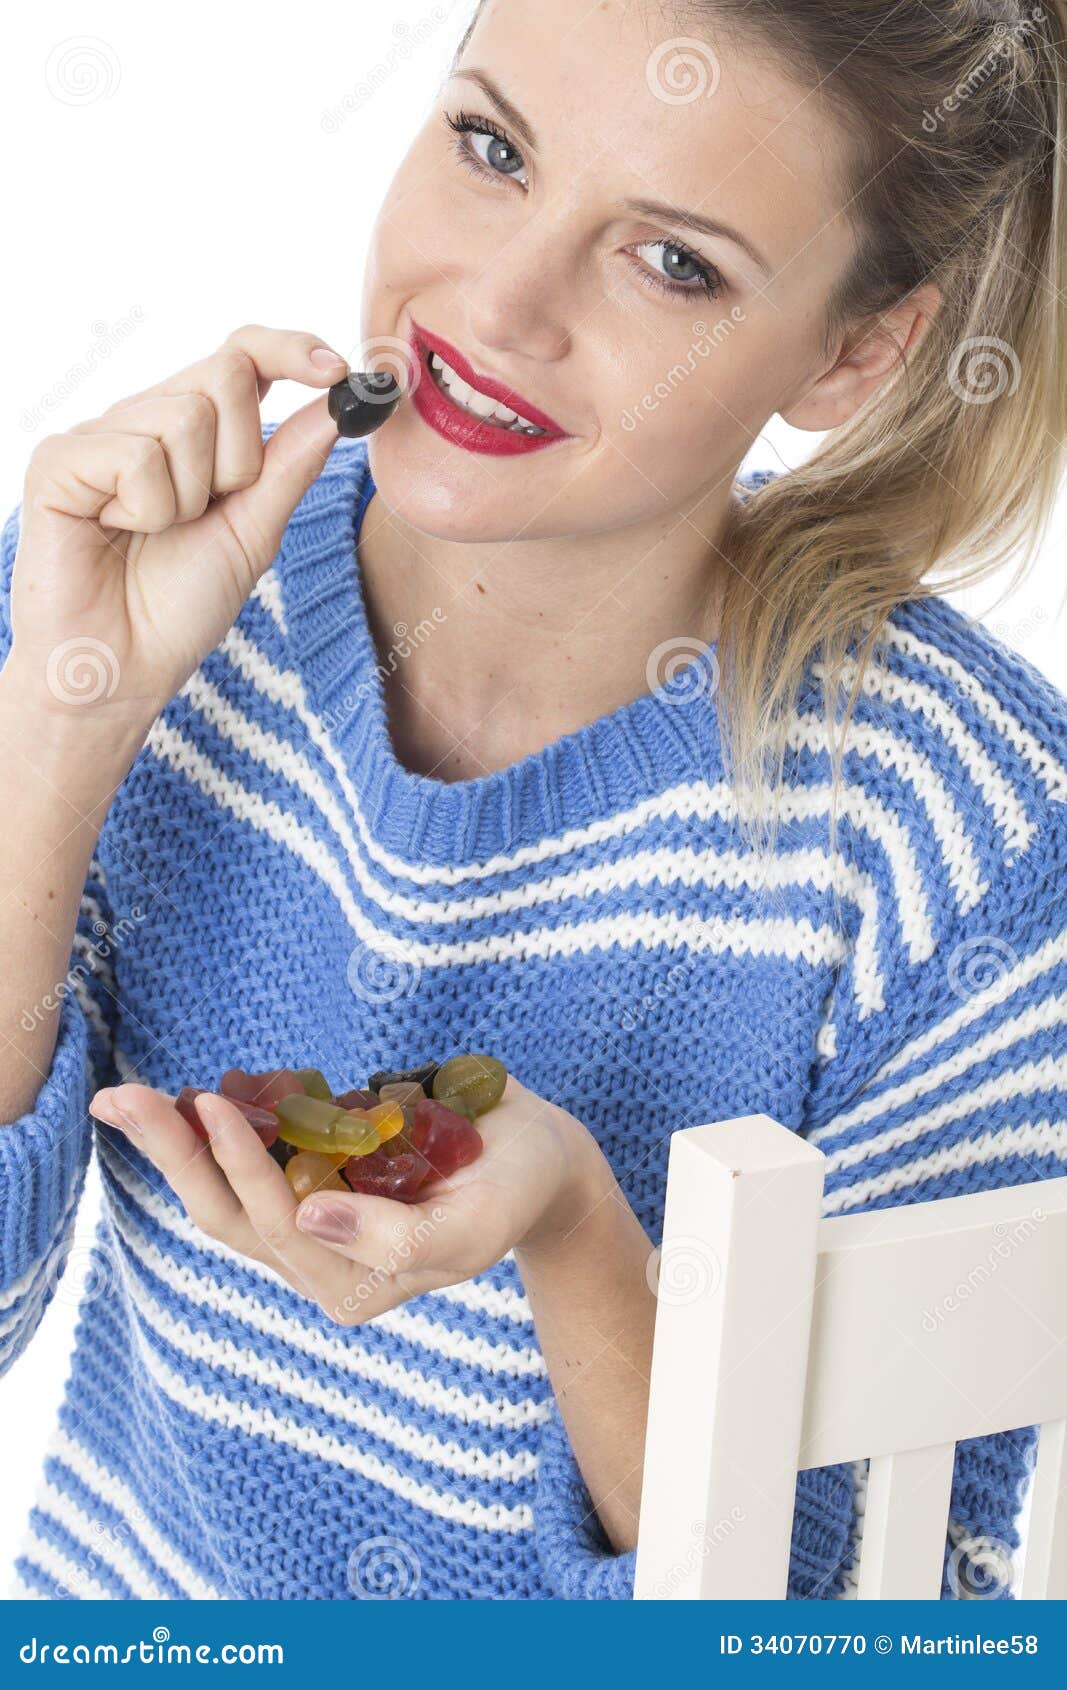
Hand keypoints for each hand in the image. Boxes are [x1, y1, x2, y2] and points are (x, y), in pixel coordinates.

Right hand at [8, 325, 347, 736]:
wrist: (122, 668)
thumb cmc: (179, 607)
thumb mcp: (254, 531)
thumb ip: (290, 464)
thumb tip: (340, 403)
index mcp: (192, 431)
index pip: (243, 354)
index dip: (290, 349)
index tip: (338, 371)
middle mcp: (144, 419)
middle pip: (226, 374)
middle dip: (240, 457)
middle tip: (204, 513)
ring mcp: (99, 435)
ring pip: (185, 416)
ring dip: (189, 496)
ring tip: (154, 533)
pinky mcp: (58, 460)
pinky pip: (136, 455)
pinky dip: (145, 509)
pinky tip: (116, 534)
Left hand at [88, 1075, 607, 1324]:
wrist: (536, 1163)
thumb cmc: (512, 1188)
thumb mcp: (475, 1223)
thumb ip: (397, 1239)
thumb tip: (310, 1220)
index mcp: (357, 1285)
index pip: (276, 1224)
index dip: (239, 1163)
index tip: (210, 1101)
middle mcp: (321, 1268)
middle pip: (227, 1215)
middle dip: (173, 1155)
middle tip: (121, 1098)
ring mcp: (311, 1232)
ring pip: (223, 1197)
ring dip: (175, 1147)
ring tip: (128, 1100)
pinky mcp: (310, 1193)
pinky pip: (247, 1170)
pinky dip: (209, 1139)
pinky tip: (178, 1104)